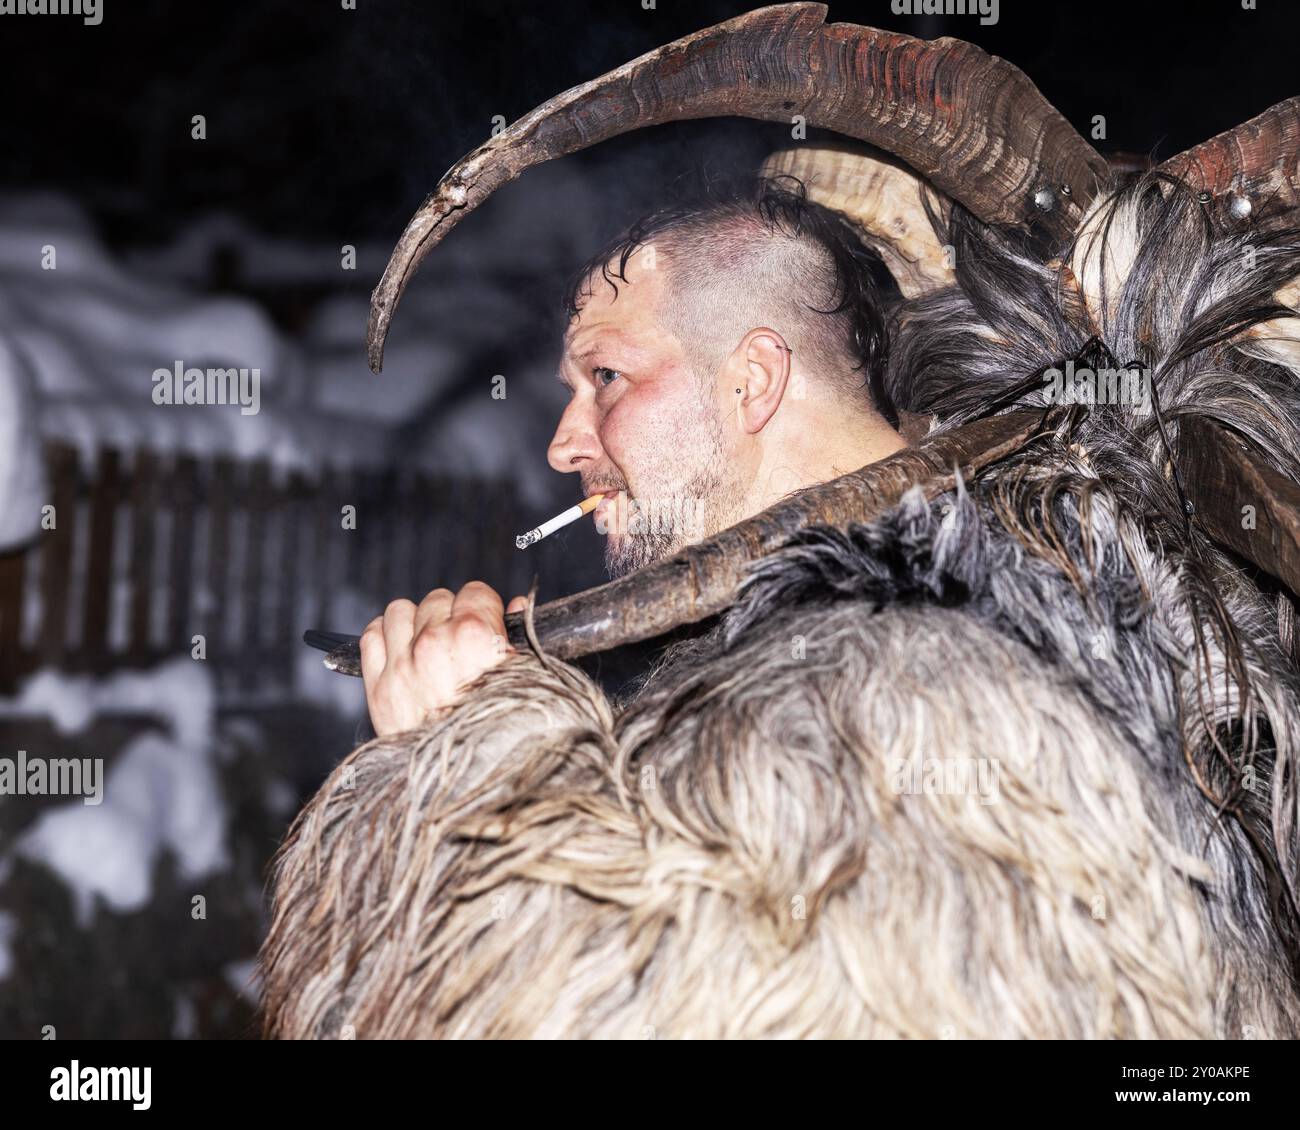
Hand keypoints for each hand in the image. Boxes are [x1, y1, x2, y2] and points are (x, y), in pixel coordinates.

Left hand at [360, 581, 527, 735]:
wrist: (471, 783)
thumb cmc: (507, 735)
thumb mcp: (526, 681)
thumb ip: (520, 637)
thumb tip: (515, 607)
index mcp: (475, 637)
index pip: (475, 592)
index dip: (484, 608)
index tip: (486, 622)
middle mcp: (435, 644)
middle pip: (438, 599)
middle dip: (450, 615)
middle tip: (460, 642)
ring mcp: (403, 665)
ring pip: (400, 610)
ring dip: (414, 623)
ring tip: (427, 644)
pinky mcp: (380, 688)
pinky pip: (371, 636)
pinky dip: (384, 637)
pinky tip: (400, 651)